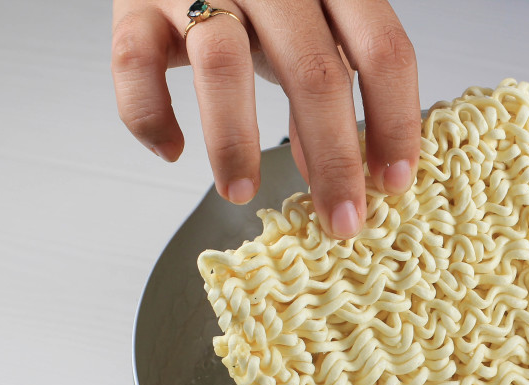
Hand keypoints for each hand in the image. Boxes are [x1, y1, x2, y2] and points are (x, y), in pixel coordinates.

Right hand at [111, 0, 419, 238]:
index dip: (394, 121)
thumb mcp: (306, 31)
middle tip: (340, 220)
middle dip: (334, 159)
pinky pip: (134, 63)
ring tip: (241, 192)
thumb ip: (324, 92)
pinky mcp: (134, 2)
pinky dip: (150, 116)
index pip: (383, 50)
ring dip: (234, 141)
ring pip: (221, 63)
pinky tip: (171, 149)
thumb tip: (334, 178)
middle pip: (314, 70)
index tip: (392, 182)